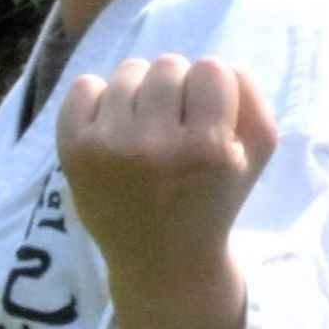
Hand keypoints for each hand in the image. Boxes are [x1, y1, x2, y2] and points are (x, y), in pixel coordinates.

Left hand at [60, 55, 274, 328]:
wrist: (162, 263)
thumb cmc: (212, 203)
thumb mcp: (256, 159)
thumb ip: (253, 101)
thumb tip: (222, 66)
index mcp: (209, 150)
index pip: (214, 70)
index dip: (213, 91)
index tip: (207, 119)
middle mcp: (156, 145)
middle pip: (170, 65)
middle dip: (177, 90)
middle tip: (175, 126)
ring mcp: (108, 146)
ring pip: (129, 72)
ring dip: (141, 93)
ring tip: (145, 128)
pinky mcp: (73, 149)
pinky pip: (84, 86)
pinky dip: (100, 99)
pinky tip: (113, 130)